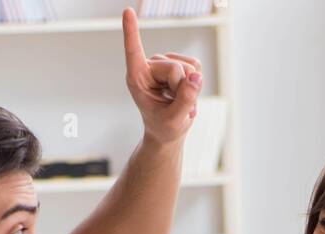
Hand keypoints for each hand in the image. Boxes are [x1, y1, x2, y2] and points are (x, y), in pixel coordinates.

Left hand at [121, 7, 201, 145]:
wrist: (168, 130)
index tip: (127, 11)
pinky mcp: (179, 62)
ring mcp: (164, 62)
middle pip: (176, 68)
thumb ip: (184, 100)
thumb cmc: (164, 127)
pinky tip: (186, 93)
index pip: (133, 51)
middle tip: (177, 107)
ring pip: (189, 67)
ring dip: (190, 88)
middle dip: (183, 89)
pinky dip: (197, 83)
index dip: (131, 32)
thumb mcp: (174, 120)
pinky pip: (196, 66)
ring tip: (179, 102)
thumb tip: (196, 76)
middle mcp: (149, 65)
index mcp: (137, 78)